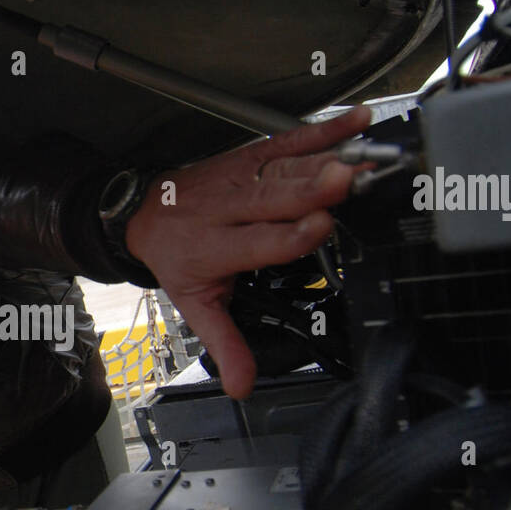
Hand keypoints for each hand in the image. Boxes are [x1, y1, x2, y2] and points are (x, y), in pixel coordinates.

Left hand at [124, 106, 371, 398]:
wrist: (144, 212)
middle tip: (348, 181)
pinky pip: (289, 140)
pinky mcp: (252, 155)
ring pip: (285, 167)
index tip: (320, 227)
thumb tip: (243, 387)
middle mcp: (229, 208)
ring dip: (327, 159)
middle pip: (273, 197)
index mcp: (215, 247)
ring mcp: (240, 177)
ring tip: (365, 157)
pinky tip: (358, 122)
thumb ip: (225, 344)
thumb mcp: (196, 305)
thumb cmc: (179, 257)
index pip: (256, 242)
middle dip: (311, 189)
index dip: (288, 235)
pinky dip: (325, 130)